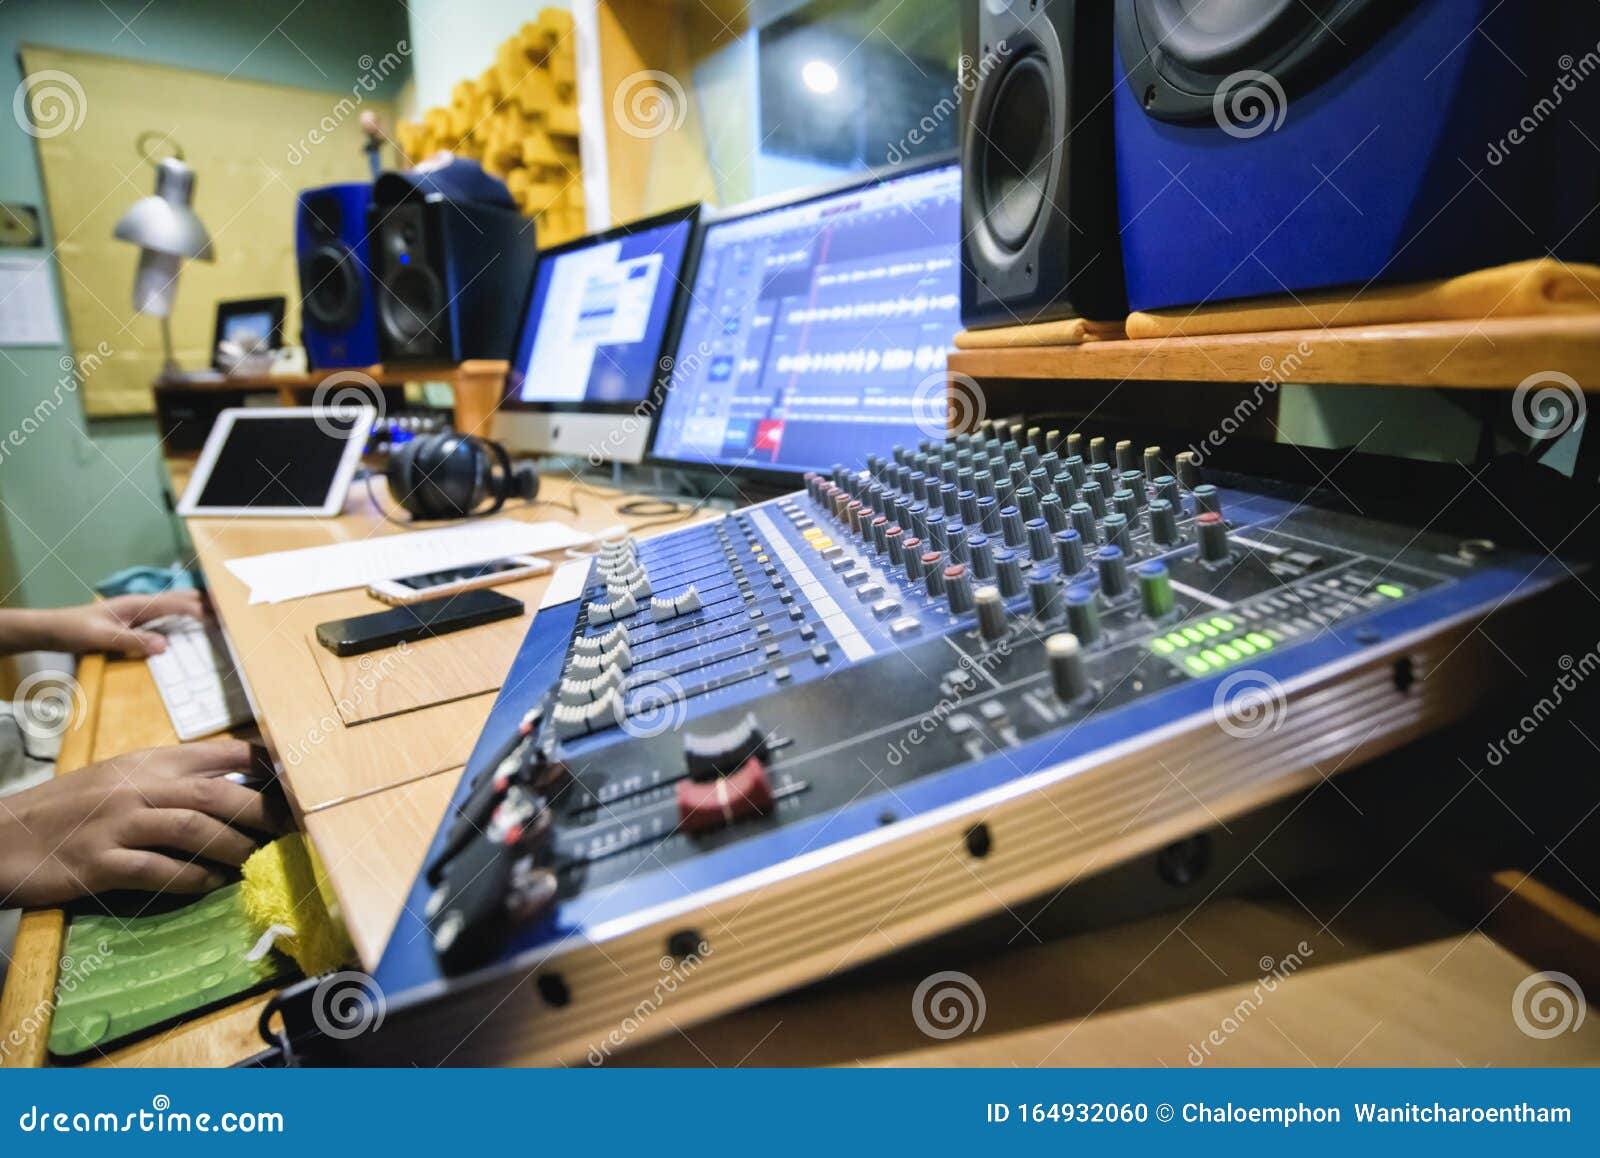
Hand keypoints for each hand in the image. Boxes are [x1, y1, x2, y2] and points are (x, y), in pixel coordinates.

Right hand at [0, 739, 287, 907]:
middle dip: (261, 812)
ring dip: (233, 847)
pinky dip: (193, 879)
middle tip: (290, 830)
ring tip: (256, 860)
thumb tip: (230, 785)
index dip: (265, 765)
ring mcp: (117, 824)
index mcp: (147, 761)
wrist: (1, 836)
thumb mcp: (120, 777)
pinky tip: (214, 886)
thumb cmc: (67, 807)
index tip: (298, 781)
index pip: (220, 753)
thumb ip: (169, 778)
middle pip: (215, 793)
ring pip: (193, 830)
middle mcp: (136, 786)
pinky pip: (159, 870)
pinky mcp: (100, 863)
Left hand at [13, 590, 206, 657]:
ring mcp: (139, 610)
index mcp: (138, 604)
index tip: (224, 616)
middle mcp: (142, 603)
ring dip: (199, 607)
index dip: (202, 610)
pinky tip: (192, 621)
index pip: (178, 603)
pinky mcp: (136, 618)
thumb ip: (133, 641)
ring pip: (177, 604)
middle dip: (208, 602)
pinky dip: (186, 615)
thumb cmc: (74, 630)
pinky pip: (168, 614)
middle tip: (235, 609)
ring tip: (222, 612)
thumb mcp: (102, 638)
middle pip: (182, 599)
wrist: (52, 629)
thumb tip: (166, 646)